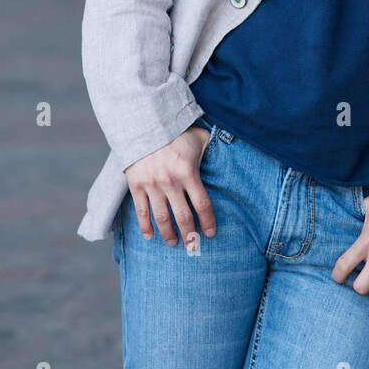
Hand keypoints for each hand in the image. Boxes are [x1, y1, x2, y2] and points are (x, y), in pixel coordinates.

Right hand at [124, 124, 215, 247]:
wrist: (144, 122)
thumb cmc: (176, 131)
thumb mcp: (199, 138)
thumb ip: (212, 147)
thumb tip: (232, 147)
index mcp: (188, 171)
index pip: (202, 204)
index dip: (207, 221)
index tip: (210, 233)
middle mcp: (170, 181)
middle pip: (182, 216)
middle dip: (189, 235)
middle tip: (193, 246)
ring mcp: (151, 184)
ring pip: (162, 218)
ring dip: (169, 234)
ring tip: (174, 242)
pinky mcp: (136, 184)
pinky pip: (141, 211)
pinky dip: (145, 226)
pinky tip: (150, 236)